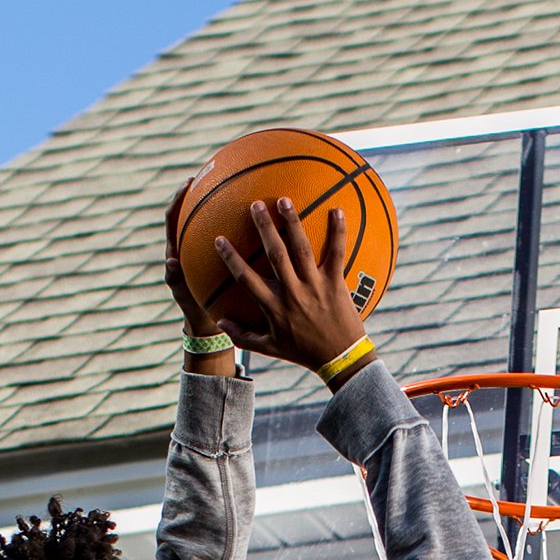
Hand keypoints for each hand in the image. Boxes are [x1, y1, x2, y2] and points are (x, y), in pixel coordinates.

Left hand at [162, 190, 234, 375]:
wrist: (208, 328)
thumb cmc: (198, 313)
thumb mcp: (187, 298)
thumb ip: (176, 280)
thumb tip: (169, 262)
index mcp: (178, 253)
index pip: (172, 218)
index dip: (177, 200)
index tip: (187, 183)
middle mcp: (189, 248)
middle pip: (190, 212)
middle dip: (200, 192)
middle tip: (212, 173)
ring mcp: (205, 253)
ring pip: (212, 222)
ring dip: (222, 204)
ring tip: (237, 186)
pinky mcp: (218, 261)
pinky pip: (231, 237)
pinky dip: (239, 226)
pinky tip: (258, 219)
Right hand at [210, 197, 372, 380]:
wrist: (340, 360)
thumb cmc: (304, 353)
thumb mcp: (271, 348)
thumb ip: (243, 336)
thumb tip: (219, 322)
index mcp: (274, 307)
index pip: (246, 279)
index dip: (231, 259)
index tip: (219, 239)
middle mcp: (292, 293)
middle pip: (275, 254)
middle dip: (264, 228)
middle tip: (255, 205)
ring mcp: (315, 286)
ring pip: (301, 248)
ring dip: (292, 222)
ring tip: (284, 199)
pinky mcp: (336, 282)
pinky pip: (337, 252)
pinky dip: (338, 231)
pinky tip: (337, 209)